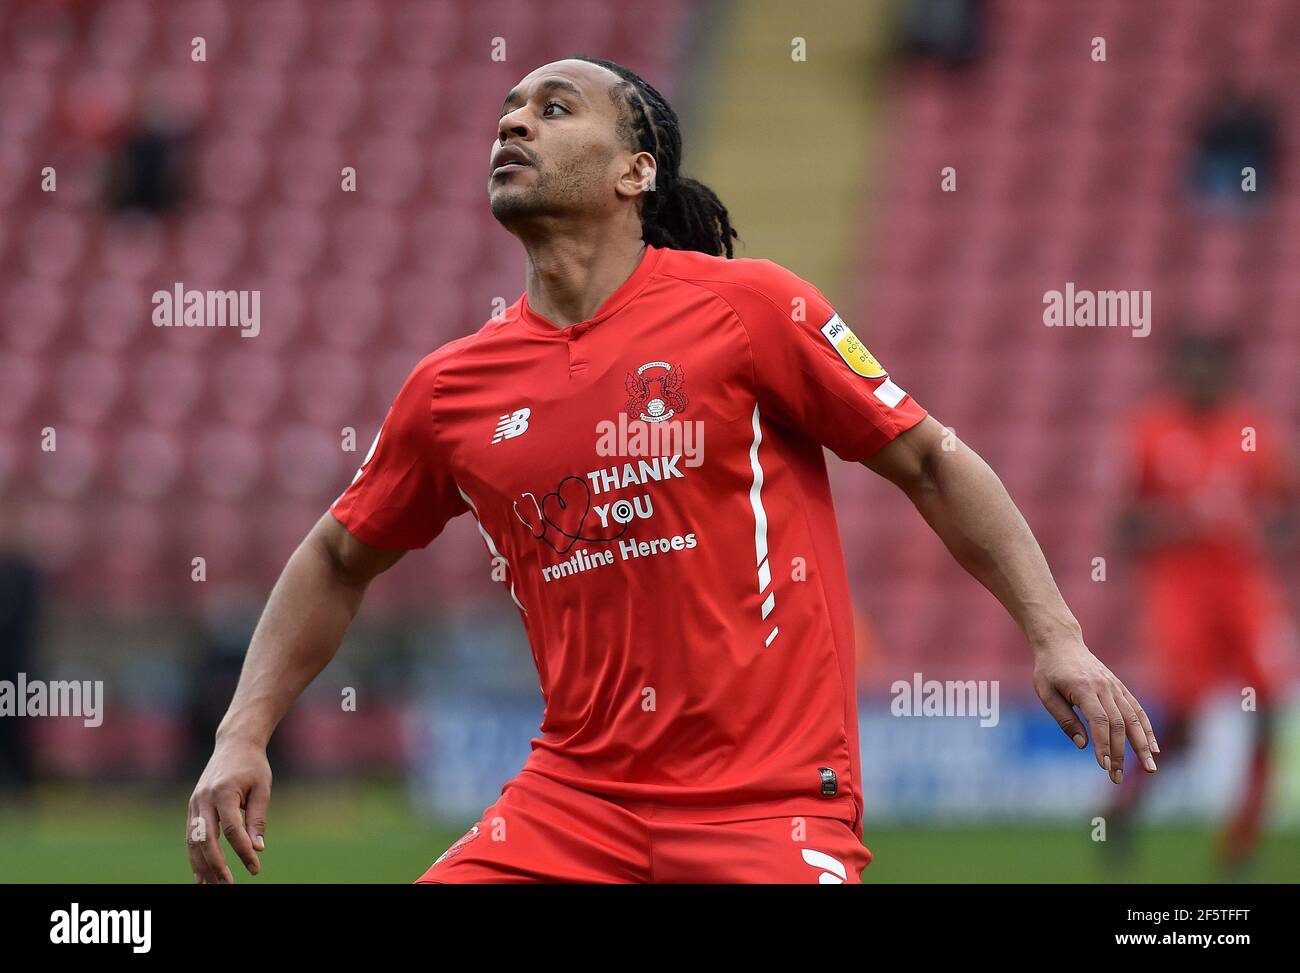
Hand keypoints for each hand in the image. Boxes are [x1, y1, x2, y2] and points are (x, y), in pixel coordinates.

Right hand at [186, 739, 271, 882]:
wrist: (234, 744)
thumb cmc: (253, 766)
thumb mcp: (262, 788)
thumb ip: (258, 818)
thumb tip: (258, 849)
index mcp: (224, 792)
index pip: (232, 830)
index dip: (243, 851)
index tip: (255, 868)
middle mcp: (204, 798)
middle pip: (206, 839)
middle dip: (216, 865)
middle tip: (228, 885)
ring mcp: (195, 803)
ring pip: (193, 840)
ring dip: (201, 865)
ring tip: (211, 885)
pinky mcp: (192, 807)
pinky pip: (190, 835)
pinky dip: (194, 855)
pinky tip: (201, 873)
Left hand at [1032, 639, 1157, 783]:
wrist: (1062, 643)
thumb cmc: (1049, 670)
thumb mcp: (1045, 693)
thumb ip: (1064, 719)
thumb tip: (1083, 745)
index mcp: (1083, 687)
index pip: (1099, 721)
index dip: (1103, 744)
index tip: (1104, 766)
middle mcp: (1104, 687)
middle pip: (1118, 724)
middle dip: (1120, 753)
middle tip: (1116, 778)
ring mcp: (1114, 686)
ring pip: (1133, 718)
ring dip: (1142, 745)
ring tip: (1150, 768)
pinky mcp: (1119, 687)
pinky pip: (1137, 710)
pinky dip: (1147, 729)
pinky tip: (1153, 747)